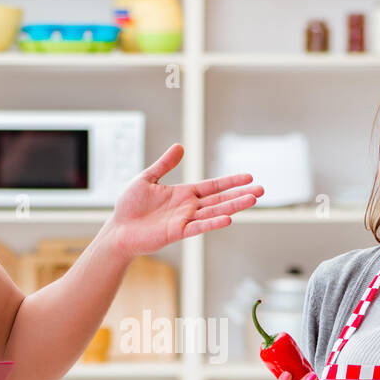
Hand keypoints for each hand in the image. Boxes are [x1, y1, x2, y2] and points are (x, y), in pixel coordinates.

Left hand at [103, 144, 263, 259]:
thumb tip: (180, 147)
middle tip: (261, 190)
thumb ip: (164, 164)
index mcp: (183, 194)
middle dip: (240, 194)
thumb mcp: (146, 179)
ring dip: (234, 206)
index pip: (212, 186)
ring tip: (253, 200)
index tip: (249, 177)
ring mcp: (184, 220)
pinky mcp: (177, 232)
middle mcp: (188, 208)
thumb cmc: (129, 207)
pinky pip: (198, 227)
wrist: (118, 230)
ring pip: (214, 212)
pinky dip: (213, 223)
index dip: (230, 181)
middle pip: (220, 199)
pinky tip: (229, 218)